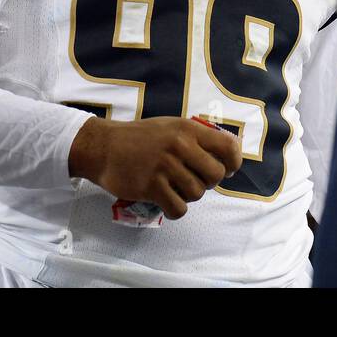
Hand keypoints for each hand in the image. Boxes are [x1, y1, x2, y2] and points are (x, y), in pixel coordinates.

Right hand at [68, 116, 242, 219]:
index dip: (233, 163)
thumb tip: (226, 156)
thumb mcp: (171, 126)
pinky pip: (179, 209)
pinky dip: (175, 209)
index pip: (229, 147)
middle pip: (215, 175)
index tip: (226, 170)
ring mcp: (165, 166)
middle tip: (194, 179)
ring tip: (174, 187)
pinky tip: (166, 201)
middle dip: (208, 182)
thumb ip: (196, 137)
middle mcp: (180, 146)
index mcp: (188, 129)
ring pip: (197, 194)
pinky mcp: (151, 186)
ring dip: (188, 195)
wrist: (103, 147)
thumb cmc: (140, 137)